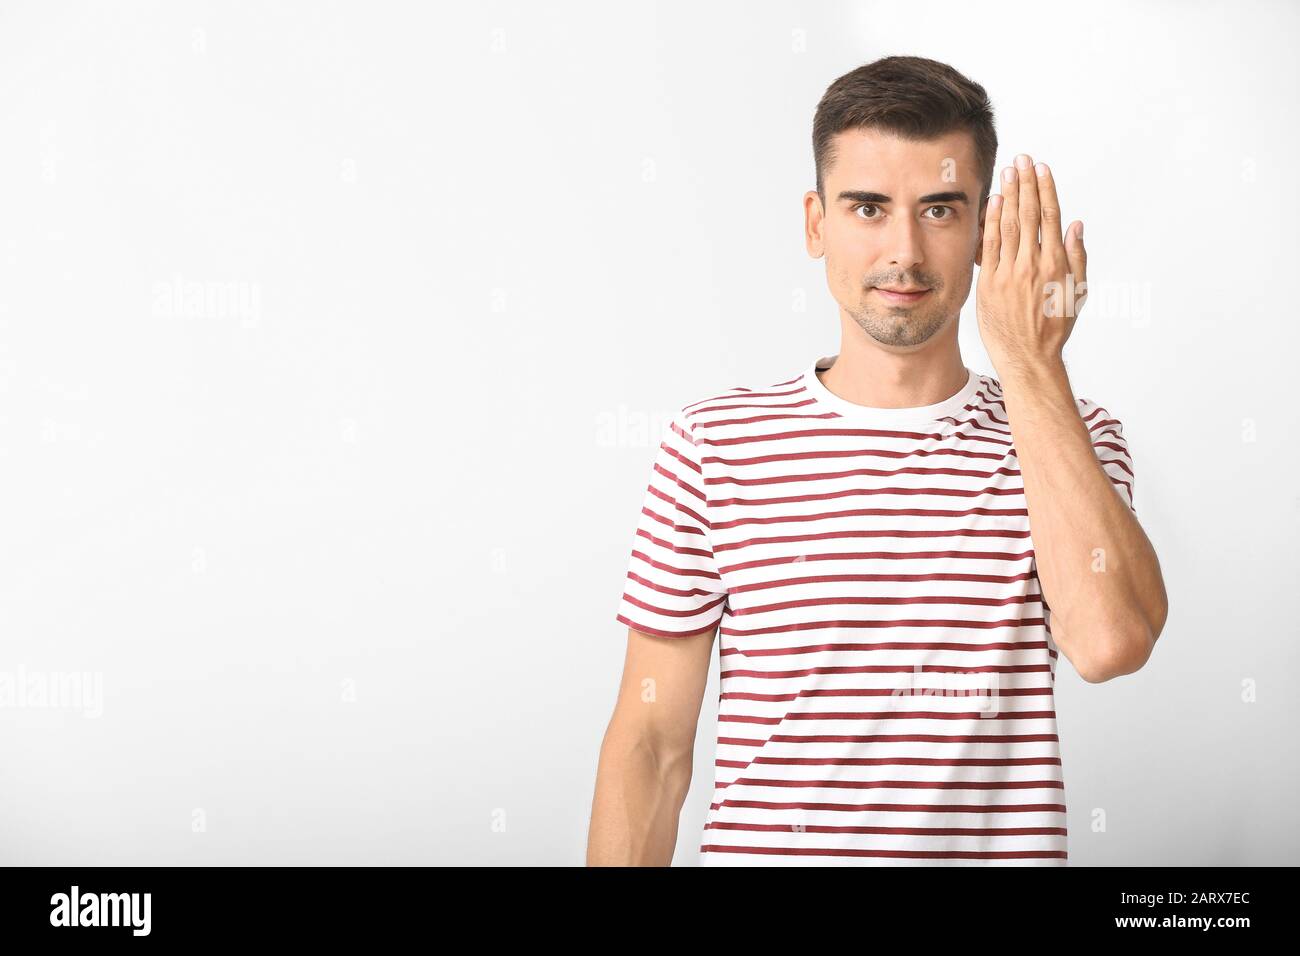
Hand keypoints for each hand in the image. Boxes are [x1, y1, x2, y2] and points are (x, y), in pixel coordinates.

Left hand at [976, 154, 1086, 377]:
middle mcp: (1034, 264)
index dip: (1046, 189)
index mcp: (1057, 264)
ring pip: (1010, 225)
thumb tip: (1076, 224)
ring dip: (1010, 195)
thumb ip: (1078, 257)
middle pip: (1029, 214)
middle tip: (1023, 159)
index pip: (1050, 216)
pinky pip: (990, 245)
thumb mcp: (1076, 293)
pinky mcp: (990, 282)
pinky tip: (994, 202)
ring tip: (1009, 172)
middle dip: (1027, 183)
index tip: (1043, 169)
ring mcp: (1010, 272)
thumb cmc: (1054, 328)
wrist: (1028, 357)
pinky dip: (992, 221)